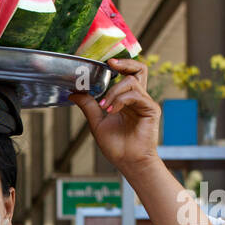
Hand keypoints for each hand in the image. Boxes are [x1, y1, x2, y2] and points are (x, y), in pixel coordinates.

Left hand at [69, 57, 159, 176]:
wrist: (128, 162)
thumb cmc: (116, 146)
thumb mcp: (97, 123)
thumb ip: (88, 106)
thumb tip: (74, 93)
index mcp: (127, 100)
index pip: (128, 74)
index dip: (120, 65)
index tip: (106, 63)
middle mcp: (138, 98)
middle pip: (139, 69)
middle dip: (125, 63)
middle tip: (110, 64)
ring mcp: (145, 103)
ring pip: (132, 81)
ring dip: (114, 91)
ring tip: (104, 106)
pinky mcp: (151, 109)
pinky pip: (136, 95)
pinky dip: (120, 100)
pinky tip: (111, 110)